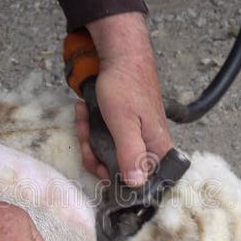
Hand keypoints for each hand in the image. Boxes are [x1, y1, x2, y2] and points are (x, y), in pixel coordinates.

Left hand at [78, 12, 173, 186]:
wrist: (121, 56)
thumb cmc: (126, 87)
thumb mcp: (124, 125)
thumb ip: (131, 156)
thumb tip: (137, 185)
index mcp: (157, 150)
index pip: (139, 183)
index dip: (114, 179)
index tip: (97, 165)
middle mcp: (149, 147)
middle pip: (118, 170)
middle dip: (95, 154)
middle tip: (85, 135)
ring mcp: (135, 137)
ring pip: (107, 154)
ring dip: (89, 138)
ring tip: (83, 117)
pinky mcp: (123, 128)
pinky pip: (104, 140)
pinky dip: (91, 128)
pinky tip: (84, 112)